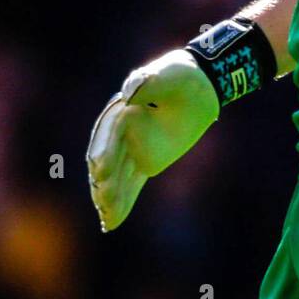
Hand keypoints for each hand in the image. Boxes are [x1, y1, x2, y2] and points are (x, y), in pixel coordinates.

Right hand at [87, 48, 219, 231]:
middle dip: (104, 180)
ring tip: (106, 219)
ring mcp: (131, 150)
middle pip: (108, 160)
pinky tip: (111, 223)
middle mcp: (121, 133)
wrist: (198, 87)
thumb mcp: (170, 75)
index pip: (109, 135)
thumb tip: (128, 92)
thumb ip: (148, 82)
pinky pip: (131, 186)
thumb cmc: (182, 78)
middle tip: (103, 198)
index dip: (104, 152)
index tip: (100, 169)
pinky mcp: (144, 163)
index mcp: (122, 110)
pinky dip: (122, 203)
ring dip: (110, 198)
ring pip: (117, 177)